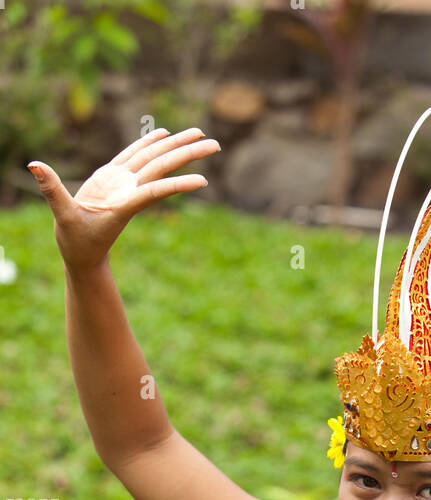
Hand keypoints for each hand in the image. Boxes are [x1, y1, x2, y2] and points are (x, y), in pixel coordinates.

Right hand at [27, 126, 220, 273]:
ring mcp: (123, 184)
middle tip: (215, 143)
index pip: (155, 191)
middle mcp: (128, 192)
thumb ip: (52, 193)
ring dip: (176, 146)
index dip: (177, 184)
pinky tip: (165, 133)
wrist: (82, 254)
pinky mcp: (114, 180)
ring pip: (154, 159)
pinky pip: (136, 157)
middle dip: (188, 154)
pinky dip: (149, 144)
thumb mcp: (63, 218)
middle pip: (162, 168)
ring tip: (200, 134)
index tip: (203, 180)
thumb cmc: (76, 241)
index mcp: (123, 205)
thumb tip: (35, 166)